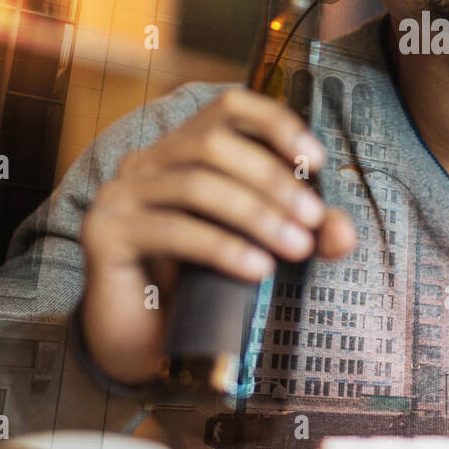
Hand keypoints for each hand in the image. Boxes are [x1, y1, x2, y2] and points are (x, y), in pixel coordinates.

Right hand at [79, 87, 356, 384]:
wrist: (141, 342)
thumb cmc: (200, 284)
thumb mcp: (260, 249)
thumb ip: (303, 234)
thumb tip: (343, 233)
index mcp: (184, 149)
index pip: (228, 107)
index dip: (274, 121)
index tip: (316, 159)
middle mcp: (148, 161)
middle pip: (214, 144)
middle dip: (273, 180)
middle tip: (312, 218)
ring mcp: (121, 194)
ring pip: (196, 184)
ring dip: (256, 214)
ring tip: (294, 246)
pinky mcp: (105, 233)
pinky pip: (173, 230)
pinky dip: (222, 247)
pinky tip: (256, 268)